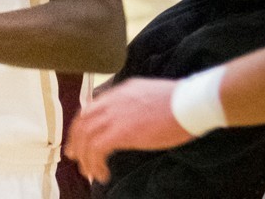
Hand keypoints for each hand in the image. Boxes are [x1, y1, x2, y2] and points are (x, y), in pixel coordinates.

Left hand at [64, 78, 193, 182]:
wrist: (189, 103)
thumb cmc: (178, 102)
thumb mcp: (147, 94)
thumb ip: (132, 102)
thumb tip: (128, 117)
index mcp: (118, 92)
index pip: (89, 108)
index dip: (81, 125)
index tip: (79, 138)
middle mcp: (111, 101)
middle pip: (82, 122)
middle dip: (76, 141)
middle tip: (75, 157)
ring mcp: (114, 116)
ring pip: (86, 137)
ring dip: (85, 157)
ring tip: (89, 171)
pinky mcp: (121, 132)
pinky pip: (97, 149)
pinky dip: (95, 163)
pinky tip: (102, 174)